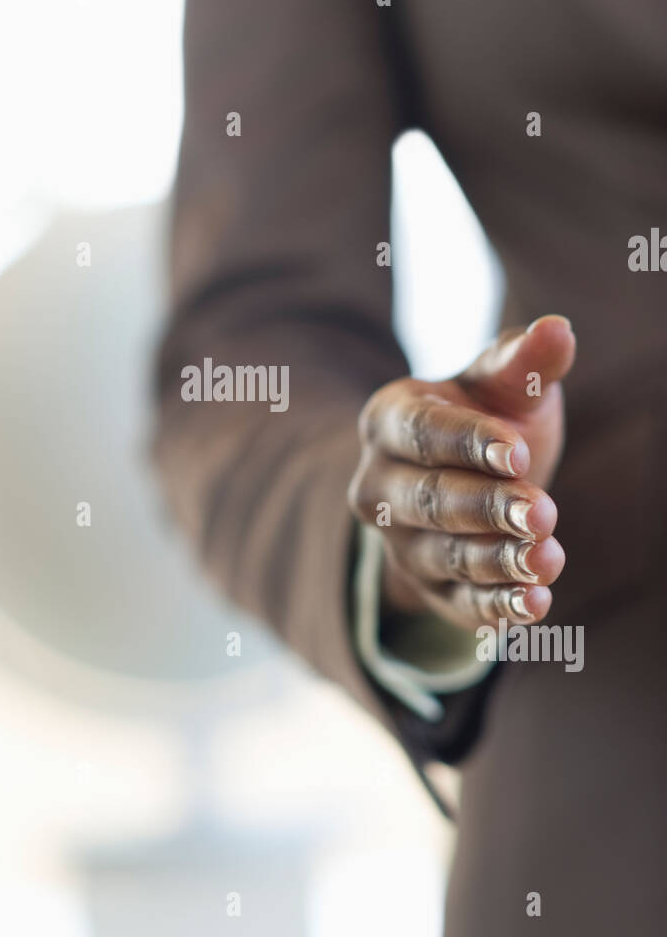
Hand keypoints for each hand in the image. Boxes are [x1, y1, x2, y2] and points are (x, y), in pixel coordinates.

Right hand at [347, 314, 575, 628]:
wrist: (472, 478)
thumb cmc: (488, 416)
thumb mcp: (503, 384)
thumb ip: (525, 360)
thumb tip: (558, 329)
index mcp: (388, 420)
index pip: (422, 433)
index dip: (469, 443)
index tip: (517, 453)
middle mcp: (378, 484)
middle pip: (429, 500)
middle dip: (487, 507)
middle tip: (543, 509)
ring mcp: (397, 540)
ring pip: (445, 555)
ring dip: (497, 561)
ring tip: (548, 559)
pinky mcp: (427, 588)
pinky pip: (458, 603)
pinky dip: (496, 607)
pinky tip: (535, 603)